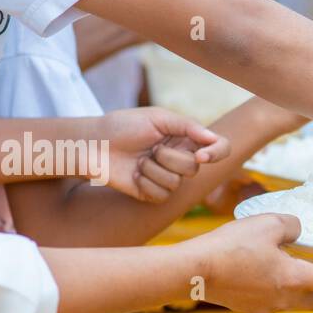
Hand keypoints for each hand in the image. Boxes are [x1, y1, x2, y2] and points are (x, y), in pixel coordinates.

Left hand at [92, 107, 230, 202]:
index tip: (201, 154)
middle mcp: (181, 159)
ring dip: (152, 169)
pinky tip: (134, 174)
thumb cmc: (123, 126)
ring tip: (138, 160)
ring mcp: (168, 178)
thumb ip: (188, 125)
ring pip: (176, 183)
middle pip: (194, 168)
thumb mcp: (157, 117)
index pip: (219, 148)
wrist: (93, 144)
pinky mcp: (154, 194)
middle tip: (151, 148)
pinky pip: (162, 195)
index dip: (217, 153)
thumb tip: (213, 138)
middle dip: (170, 157)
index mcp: (186, 139)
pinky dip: (145, 183)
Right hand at [187, 214, 312, 312]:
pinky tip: (265, 272)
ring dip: (302, 287)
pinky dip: (278, 288)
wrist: (192, 272)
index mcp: (295, 279)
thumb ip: (292, 226)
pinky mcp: (249, 309)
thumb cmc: (231, 246)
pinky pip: (273, 301)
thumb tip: (296, 233)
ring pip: (296, 301)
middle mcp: (285, 300)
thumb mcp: (268, 223)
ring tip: (294, 266)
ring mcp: (266, 308)